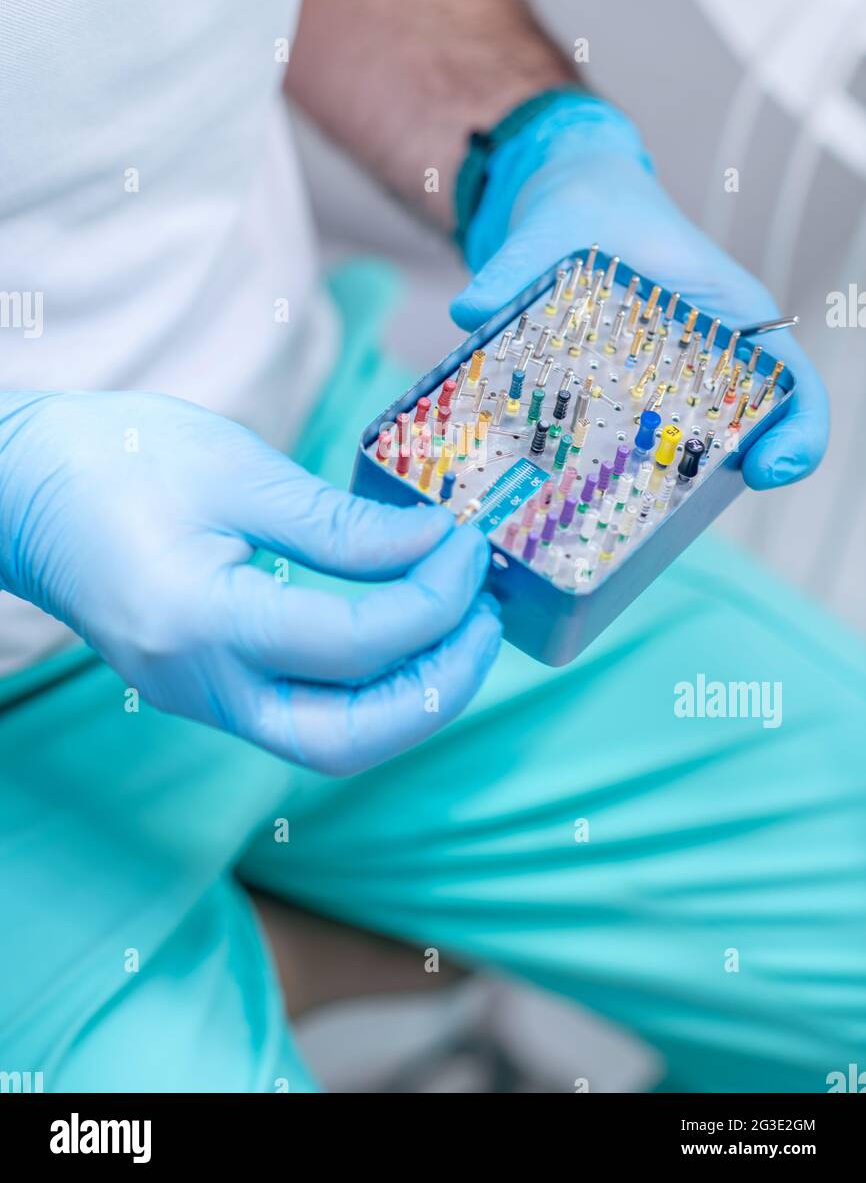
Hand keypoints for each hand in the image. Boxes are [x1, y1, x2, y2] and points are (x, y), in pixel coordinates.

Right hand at [0, 391, 500, 773]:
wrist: (20, 489)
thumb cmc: (115, 458)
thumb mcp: (234, 469)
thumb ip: (338, 523)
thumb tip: (436, 544)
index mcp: (200, 620)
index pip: (353, 643)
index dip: (433, 599)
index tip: (469, 543)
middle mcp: (200, 684)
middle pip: (348, 740)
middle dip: (437, 688)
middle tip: (487, 618)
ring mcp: (200, 696)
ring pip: (330, 740)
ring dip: (410, 696)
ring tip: (462, 624)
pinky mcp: (208, 687)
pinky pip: (306, 711)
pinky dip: (370, 683)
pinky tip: (405, 627)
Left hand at [451, 96, 827, 488]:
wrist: (562, 210)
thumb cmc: (587, 207)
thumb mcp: (556, 224)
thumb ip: (518, 263)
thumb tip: (469, 310)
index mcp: (730, 314)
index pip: (793, 381)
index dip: (799, 431)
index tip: (767, 469)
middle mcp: (711, 361)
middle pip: (749, 433)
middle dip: (727, 476)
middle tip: (687, 510)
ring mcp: (669, 389)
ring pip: (690, 451)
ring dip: (666, 487)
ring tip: (621, 513)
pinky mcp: (624, 403)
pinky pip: (632, 448)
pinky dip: (612, 477)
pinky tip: (566, 495)